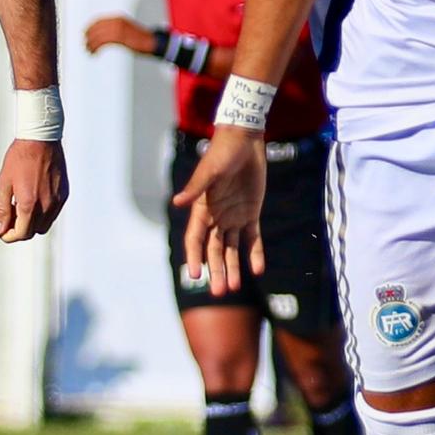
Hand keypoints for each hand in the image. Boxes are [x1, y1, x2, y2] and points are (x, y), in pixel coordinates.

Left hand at [0, 139, 66, 242]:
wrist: (41, 139)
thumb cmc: (20, 158)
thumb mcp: (4, 183)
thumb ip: (2, 209)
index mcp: (29, 204)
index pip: (21, 234)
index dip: (9, 235)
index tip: (2, 230)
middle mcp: (46, 206)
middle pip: (33, 232)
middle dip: (20, 230)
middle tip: (10, 217)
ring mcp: (57, 201)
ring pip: (45, 225)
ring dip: (32, 222)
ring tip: (21, 206)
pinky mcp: (64, 194)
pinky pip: (53, 213)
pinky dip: (43, 213)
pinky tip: (34, 198)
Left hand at [82, 14, 148, 55]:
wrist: (151, 42)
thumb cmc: (140, 38)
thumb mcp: (126, 30)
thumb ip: (115, 29)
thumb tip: (104, 35)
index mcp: (118, 18)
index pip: (98, 20)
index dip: (90, 28)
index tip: (85, 34)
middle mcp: (117, 21)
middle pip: (96, 28)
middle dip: (89, 37)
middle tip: (86, 45)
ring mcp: (118, 29)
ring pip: (98, 35)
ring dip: (91, 44)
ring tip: (89, 51)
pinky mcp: (119, 37)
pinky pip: (102, 42)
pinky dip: (96, 48)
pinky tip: (95, 53)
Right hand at [173, 127, 267, 294]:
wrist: (245, 141)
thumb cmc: (222, 153)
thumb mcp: (210, 170)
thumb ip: (196, 188)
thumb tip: (177, 202)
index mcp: (202, 209)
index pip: (196, 239)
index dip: (194, 257)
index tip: (195, 275)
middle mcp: (216, 217)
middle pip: (214, 250)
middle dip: (216, 271)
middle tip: (220, 292)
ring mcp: (234, 217)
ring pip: (231, 249)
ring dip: (232, 267)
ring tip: (235, 287)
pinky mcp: (251, 214)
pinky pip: (253, 239)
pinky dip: (255, 254)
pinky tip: (257, 270)